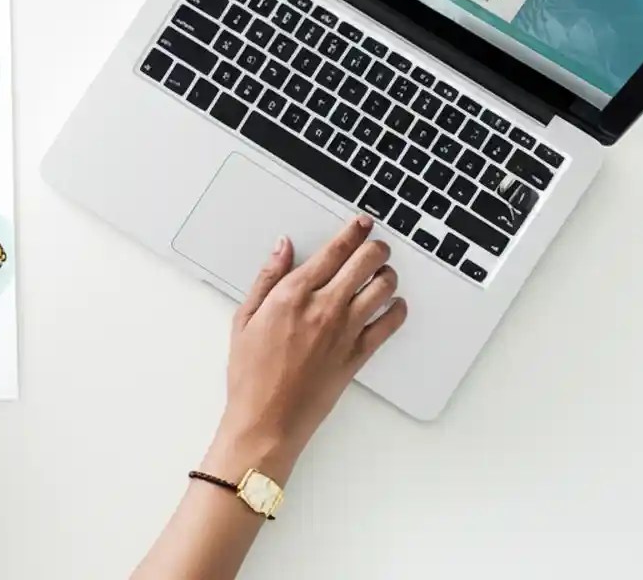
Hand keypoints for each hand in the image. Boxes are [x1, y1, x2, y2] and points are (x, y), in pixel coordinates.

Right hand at [205, 215, 407, 480]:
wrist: (266, 419)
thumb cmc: (250, 374)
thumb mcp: (244, 318)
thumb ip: (267, 278)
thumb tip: (283, 246)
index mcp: (292, 295)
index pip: (334, 251)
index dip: (353, 231)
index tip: (362, 222)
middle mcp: (324, 308)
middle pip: (365, 263)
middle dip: (376, 248)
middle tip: (376, 246)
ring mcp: (345, 332)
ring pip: (383, 288)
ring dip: (387, 275)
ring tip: (382, 274)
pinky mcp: (358, 355)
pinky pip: (390, 324)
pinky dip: (397, 309)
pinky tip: (392, 306)